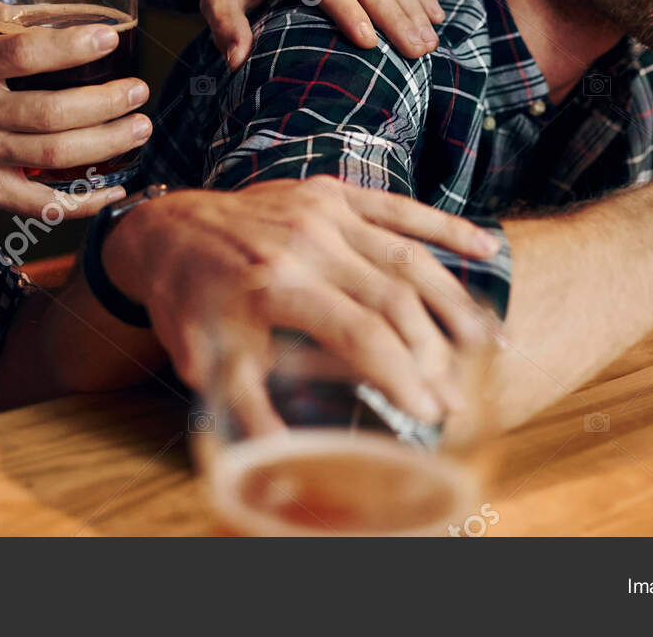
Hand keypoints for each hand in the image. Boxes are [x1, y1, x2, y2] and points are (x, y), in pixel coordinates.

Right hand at [0, 8, 150, 216]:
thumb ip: (23, 21)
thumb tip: (90, 15)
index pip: (23, 55)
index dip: (71, 48)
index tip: (111, 40)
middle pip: (50, 113)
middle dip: (105, 103)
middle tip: (139, 91)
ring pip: (53, 156)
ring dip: (107, 143)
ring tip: (140, 126)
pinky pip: (41, 205)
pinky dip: (84, 202)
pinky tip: (116, 190)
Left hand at [101, 176, 500, 423]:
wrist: (167, 231)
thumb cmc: (190, 305)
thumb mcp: (206, 366)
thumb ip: (249, 412)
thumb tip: (288, 462)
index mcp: (275, 286)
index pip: (362, 335)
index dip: (403, 377)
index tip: (430, 413)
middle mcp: (305, 243)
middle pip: (393, 300)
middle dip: (432, 354)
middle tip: (456, 397)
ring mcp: (322, 211)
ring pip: (407, 255)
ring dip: (452, 300)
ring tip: (485, 344)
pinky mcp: (331, 191)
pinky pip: (398, 207)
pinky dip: (445, 226)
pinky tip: (485, 248)